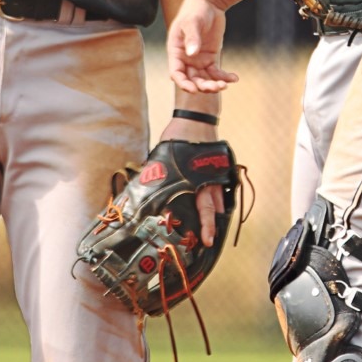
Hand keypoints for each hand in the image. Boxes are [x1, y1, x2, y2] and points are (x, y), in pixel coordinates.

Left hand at [158, 114, 226, 244]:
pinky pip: (220, 188)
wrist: (196, 118)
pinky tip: (215, 205)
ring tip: (213, 228)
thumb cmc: (178, 137)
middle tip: (209, 242)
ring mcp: (216, 174)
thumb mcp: (164, 156)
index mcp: (196, 179)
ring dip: (216, 214)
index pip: (204, 208)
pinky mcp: (219, 168)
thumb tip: (141, 187)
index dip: (206, 226)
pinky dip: (219, 199)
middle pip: (214, 209)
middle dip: (211, 226)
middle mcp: (209, 180)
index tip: (206, 240)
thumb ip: (157, 173)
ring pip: (220, 199)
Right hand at [167, 0, 237, 93]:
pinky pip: (216, 72)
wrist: (209, 2)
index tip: (193, 90)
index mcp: (176, 51)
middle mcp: (186, 59)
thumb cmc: (195, 10)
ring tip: (225, 84)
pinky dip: (224, 77)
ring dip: (214, 84)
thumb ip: (192, 37)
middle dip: (203, 86)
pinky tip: (234, 78)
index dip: (183, 83)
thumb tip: (191, 54)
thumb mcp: (192, 22)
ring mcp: (198, 60)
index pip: (176, 73)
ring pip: (204, 79)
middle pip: (192, 80)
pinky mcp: (211, 58)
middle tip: (217, 87)